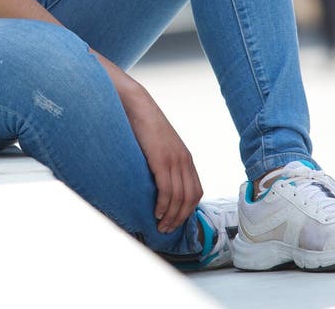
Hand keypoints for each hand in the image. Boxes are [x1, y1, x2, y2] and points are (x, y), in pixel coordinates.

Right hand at [125, 85, 202, 233]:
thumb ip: (165, 161)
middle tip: (168, 229)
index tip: (176, 220)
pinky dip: (163, 205)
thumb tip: (158, 179)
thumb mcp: (161, 145)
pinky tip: (156, 211)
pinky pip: (166, 189)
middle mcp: (184, 161)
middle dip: (180, 218)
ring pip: (178, 197)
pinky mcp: (160, 159)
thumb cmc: (144, 125)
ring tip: (161, 225)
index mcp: (186, 158)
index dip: (188, 210)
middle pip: (189, 198)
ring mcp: (173, 160)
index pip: (195, 191)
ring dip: (171, 215)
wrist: (138, 105)